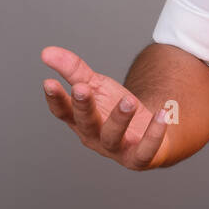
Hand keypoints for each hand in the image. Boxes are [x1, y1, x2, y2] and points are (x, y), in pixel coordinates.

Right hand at [41, 45, 171, 169]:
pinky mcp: (140, 157)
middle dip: (83, 106)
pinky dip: (154, 134)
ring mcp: (116, 149)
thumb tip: (46, 51)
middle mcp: (95, 137)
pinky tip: (162, 115)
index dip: (55, 99)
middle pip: (86, 123)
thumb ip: (73, 69)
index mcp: (80, 121)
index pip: (63, 111)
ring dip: (119, 118)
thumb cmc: (115, 108)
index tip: (49, 82)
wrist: (148, 130)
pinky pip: (146, 150)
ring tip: (128, 99)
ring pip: (113, 136)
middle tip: (82, 87)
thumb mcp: (96, 85)